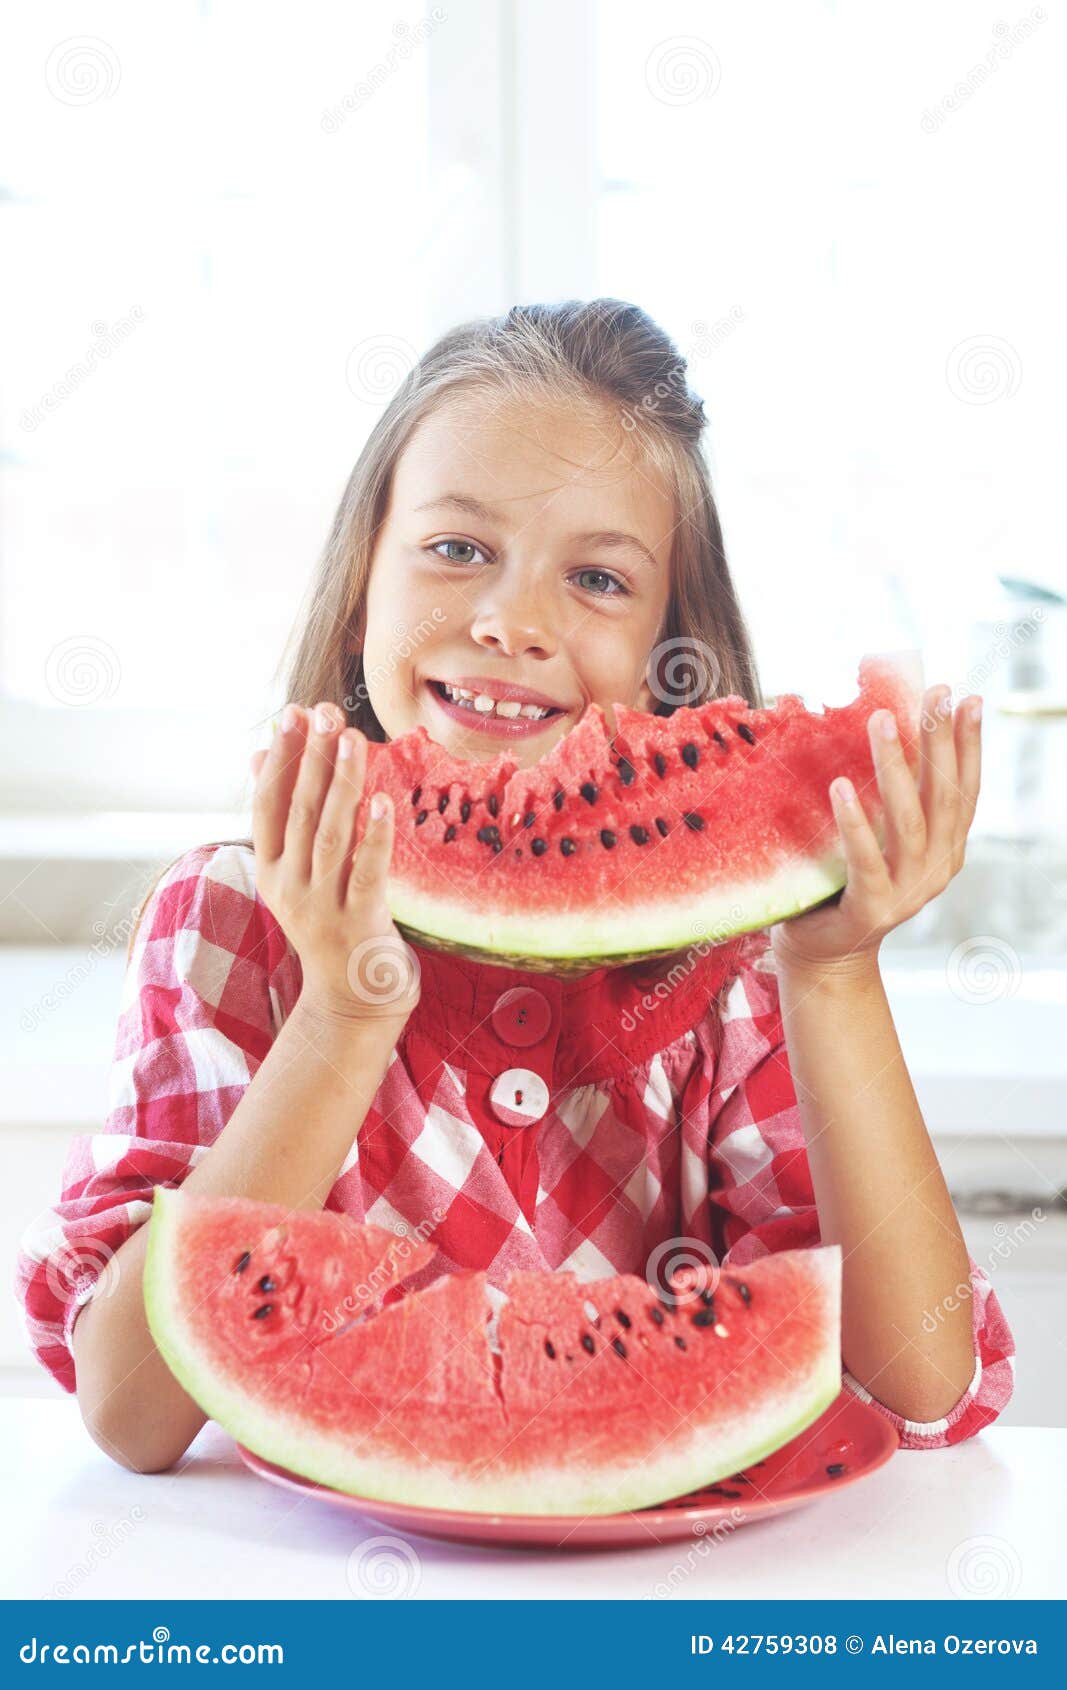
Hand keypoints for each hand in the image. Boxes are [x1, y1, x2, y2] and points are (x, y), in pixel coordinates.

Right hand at [250, 702, 420, 1026]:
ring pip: (331, 836)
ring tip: (352, 740)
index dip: (281, 758)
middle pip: (300, 813)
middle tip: (324, 712)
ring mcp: (322, 907)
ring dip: (341, 785)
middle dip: (312, 759)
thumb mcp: (293, 871)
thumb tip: (259, 753)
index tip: (293, 713)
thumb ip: (281, 815)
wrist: (351, 998)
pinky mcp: (359, 924)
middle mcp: (289, 887)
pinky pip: (367, 872)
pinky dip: (374, 836)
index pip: (269, 805)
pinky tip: (382, 800)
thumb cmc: (327, 922)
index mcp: (270, 870)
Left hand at [770, 686, 981, 977]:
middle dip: (940, 741)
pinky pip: (865, 858)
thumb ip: (895, 799)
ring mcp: (908, 892)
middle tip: (932, 693)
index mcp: (947, 849)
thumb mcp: (883, 837)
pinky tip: (842, 785)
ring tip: (880, 721)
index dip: (969, 744)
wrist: (826, 951)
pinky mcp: (871, 907)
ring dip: (895, 767)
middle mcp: (936, 869)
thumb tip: (889, 729)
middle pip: (943, 797)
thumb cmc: (848, 881)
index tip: (967, 698)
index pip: (965, 789)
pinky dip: (855, 821)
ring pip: (908, 821)